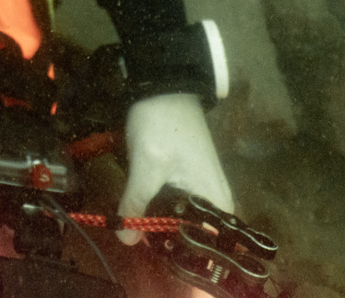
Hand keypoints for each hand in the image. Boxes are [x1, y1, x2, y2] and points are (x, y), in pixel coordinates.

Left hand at [117, 92, 233, 243]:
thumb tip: (126, 238)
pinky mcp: (190, 180)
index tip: (155, 257)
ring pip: (183, 221)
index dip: (182, 257)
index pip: (208, 249)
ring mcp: (204, 189)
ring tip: (139, 225)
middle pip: (193, 237)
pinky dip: (161, 211)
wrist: (164, 86)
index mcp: (218, 204)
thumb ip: (136, 204)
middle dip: (166, 241)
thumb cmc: (162, 126)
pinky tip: (143, 211)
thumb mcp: (145, 167)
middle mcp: (217, 201)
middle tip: (140, 239)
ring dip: (162, 226)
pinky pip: (178, 207)